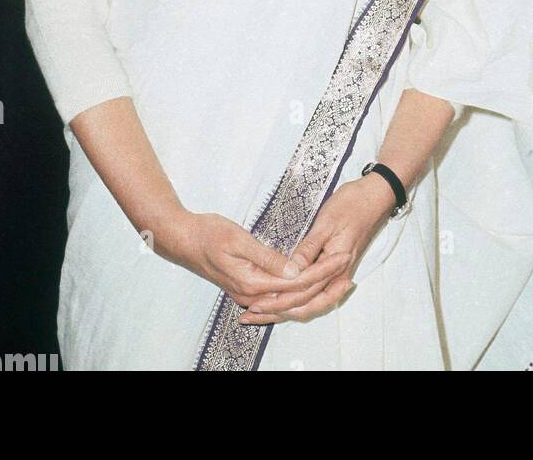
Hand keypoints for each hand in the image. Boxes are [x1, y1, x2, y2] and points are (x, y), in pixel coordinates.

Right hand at [155, 208, 347, 312]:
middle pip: (297, 295)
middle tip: (350, 267)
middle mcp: (252, 295)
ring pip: (290, 298)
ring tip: (340, 278)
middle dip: (326, 282)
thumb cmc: (208, 234)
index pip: (297, 282)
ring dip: (316, 289)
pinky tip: (312, 283)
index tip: (343, 256)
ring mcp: (249, 294)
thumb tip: (295, 272)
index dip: (323, 270)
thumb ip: (267, 258)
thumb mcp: (239, 240)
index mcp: (252, 283)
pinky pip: (279, 295)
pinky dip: (299, 290)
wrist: (182, 240)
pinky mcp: (249, 288)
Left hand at [238, 175, 396, 324]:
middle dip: (279, 311)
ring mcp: (338, 274)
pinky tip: (285, 300)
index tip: (256, 304)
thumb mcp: (327, 223)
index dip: (279, 301)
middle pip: (307, 304)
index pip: (304, 292)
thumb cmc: (351, 205)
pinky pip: (317, 292)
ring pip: (312, 302)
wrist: (376, 196)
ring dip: (287, 309)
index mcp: (335, 266)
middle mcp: (338, 276)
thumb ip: (309, 248)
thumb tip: (291, 271)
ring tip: (262, 311)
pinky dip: (299, 300)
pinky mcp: (336, 269)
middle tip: (252, 313)